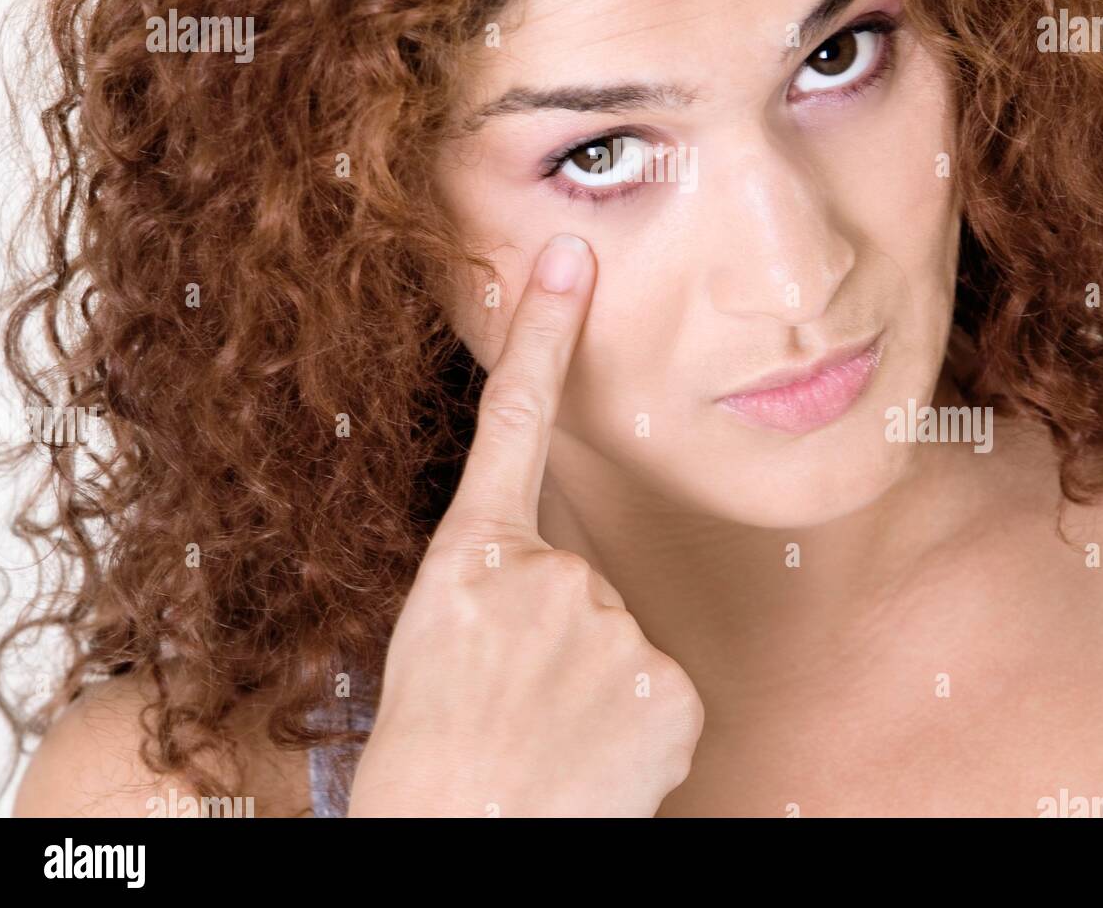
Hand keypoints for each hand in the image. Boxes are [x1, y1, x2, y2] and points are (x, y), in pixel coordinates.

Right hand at [347, 233, 704, 816]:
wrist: (461, 846)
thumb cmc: (435, 760)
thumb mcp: (439, 643)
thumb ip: (500, 582)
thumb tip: (559, 578)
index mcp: (472, 557)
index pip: (511, 420)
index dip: (540, 332)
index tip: (569, 257)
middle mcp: (545, 573)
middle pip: (584, 574)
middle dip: (564, 632)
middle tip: (521, 705)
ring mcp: (608, 626)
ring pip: (623, 636)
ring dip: (597, 685)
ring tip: (548, 743)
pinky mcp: (667, 685)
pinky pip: (662, 688)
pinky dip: (637, 724)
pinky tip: (594, 761)